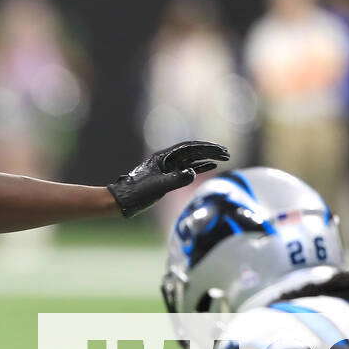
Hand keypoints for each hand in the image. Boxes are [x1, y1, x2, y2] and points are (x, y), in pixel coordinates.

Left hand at [107, 141, 228, 216]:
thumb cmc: (137, 193)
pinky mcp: (166, 177)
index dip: (206, 148)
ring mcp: (167, 168)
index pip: (189, 148)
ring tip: (223, 159)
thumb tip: (193, 173)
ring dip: (207, 159)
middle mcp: (166, 160)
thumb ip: (176, 179)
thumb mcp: (158, 187)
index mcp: (163, 157)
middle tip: (227, 153)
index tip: (221, 150)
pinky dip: (199, 167)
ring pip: (191, 160)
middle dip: (210, 151)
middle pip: (192, 151)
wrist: (122, 201)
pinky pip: (186, 169)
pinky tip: (209, 168)